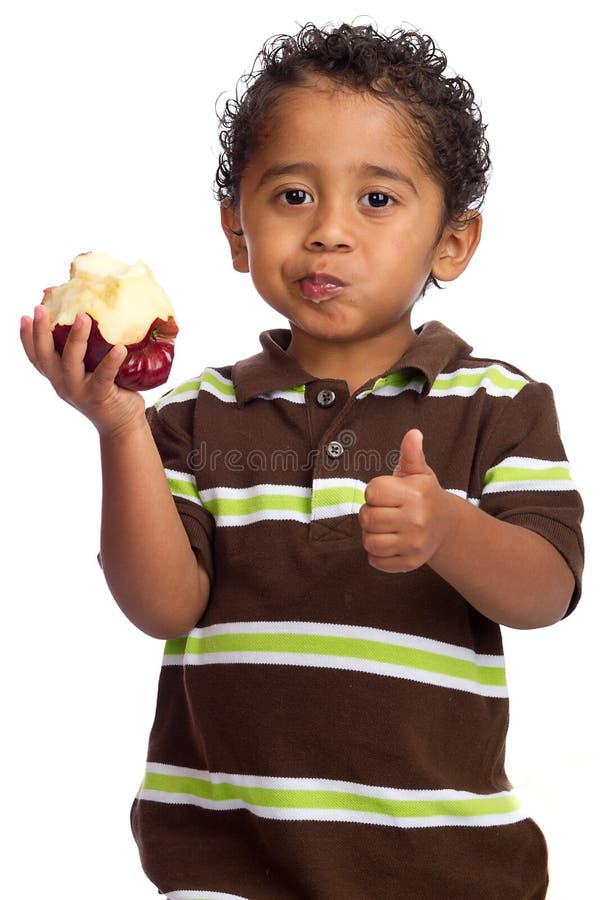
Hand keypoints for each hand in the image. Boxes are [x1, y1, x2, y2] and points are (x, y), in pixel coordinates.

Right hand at [21, 305, 145, 437]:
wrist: (122, 424)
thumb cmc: (109, 390)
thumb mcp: (91, 369)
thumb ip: (88, 349)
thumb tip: (96, 314)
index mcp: (58, 376)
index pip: (36, 356)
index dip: (27, 338)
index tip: (24, 316)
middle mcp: (63, 383)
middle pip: (45, 356)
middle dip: (40, 331)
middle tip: (40, 308)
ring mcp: (78, 391)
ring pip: (70, 363)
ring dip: (75, 339)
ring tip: (83, 317)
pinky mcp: (98, 397)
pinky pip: (103, 377)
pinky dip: (110, 362)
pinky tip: (120, 349)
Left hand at [359, 429, 452, 572]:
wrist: (446, 526)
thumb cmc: (424, 494)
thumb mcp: (418, 472)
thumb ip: (411, 454)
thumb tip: (413, 434)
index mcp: (416, 494)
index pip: (372, 492)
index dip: (374, 492)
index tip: (387, 494)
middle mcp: (417, 520)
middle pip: (367, 517)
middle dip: (370, 513)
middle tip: (384, 511)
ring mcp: (414, 544)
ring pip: (369, 542)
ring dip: (371, 535)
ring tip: (385, 528)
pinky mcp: (409, 563)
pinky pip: (375, 561)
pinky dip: (376, 555)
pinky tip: (389, 543)